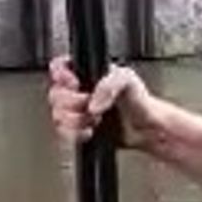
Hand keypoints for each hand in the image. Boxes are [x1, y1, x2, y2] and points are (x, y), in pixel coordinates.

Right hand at [47, 55, 161, 149]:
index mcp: (88, 73)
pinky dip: (76, 134)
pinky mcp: (78, 130)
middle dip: (71, 103)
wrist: (146, 129)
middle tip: (88, 103)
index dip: (62, 76)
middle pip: (55, 94)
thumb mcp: (127, 79)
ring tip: (94, 119)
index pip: (61, 67)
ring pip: (57, 115)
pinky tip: (90, 130)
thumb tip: (92, 103)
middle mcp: (79, 91)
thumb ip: (108, 84)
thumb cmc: (140, 101)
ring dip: (75, 120)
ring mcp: (77, 111)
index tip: (74, 84)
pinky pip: (63, 132)